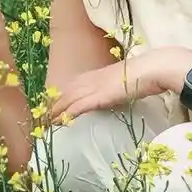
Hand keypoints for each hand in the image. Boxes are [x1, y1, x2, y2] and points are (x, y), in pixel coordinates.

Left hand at [47, 46, 191, 123]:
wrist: (151, 68)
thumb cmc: (142, 74)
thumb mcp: (122, 80)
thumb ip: (113, 87)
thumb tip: (112, 95)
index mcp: (95, 75)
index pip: (71, 86)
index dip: (59, 96)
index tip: (50, 106)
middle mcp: (90, 79)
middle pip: (64, 93)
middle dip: (52, 105)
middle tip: (40, 117)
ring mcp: (94, 87)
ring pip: (67, 100)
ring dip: (55, 112)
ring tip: (44, 123)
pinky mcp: (99, 96)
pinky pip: (78, 107)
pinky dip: (67, 114)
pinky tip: (59, 122)